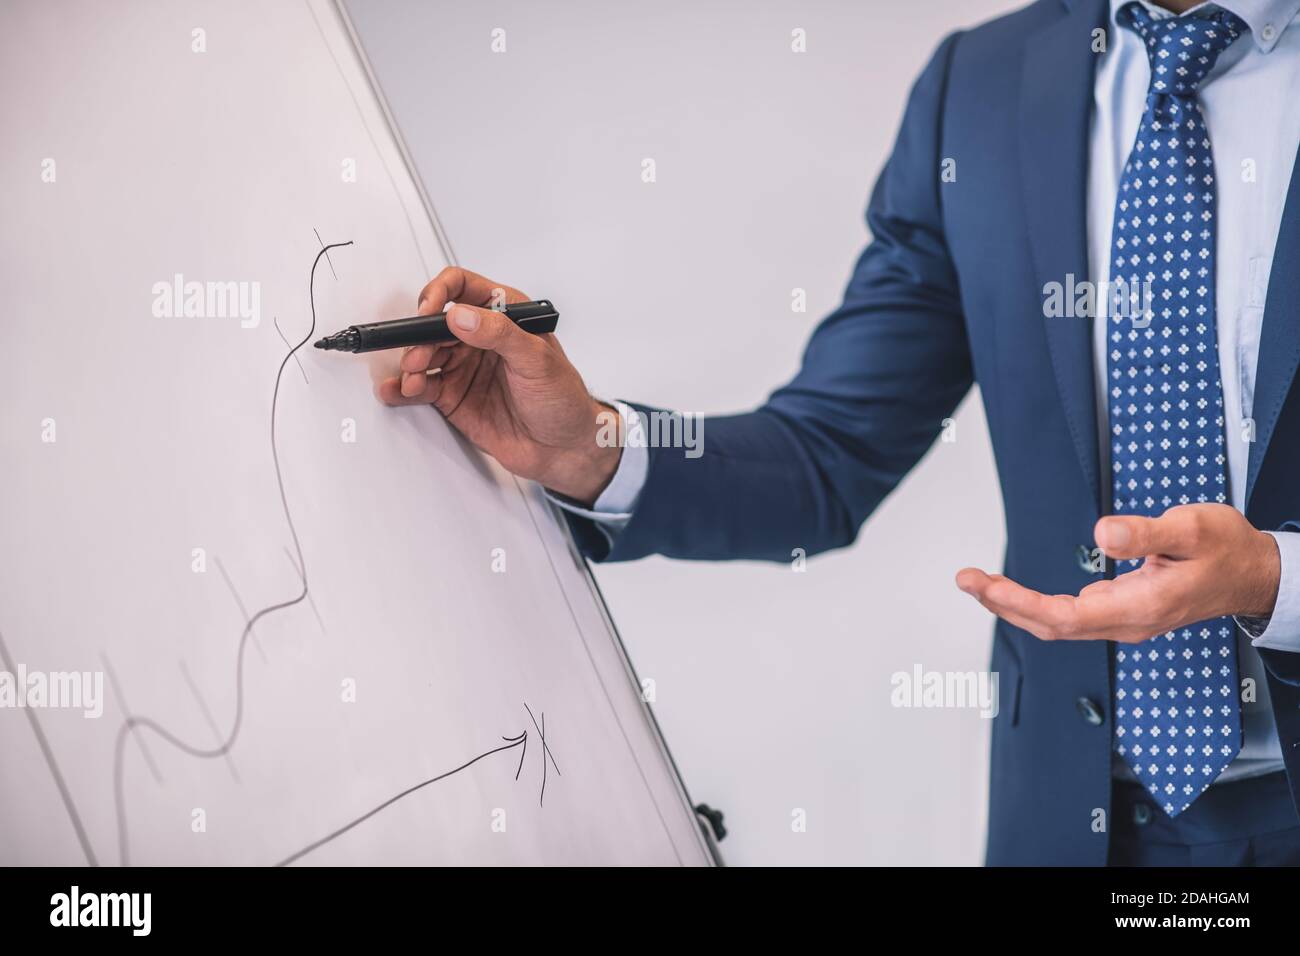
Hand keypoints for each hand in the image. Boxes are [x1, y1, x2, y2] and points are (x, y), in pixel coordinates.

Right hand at [376, 267, 622, 504]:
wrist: (564, 449)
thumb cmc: (564, 401)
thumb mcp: (537, 361)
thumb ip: (499, 334)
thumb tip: (461, 316)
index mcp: (504, 317)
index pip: (462, 287)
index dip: (440, 293)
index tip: (429, 311)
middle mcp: (481, 339)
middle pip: (435, 323)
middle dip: (419, 337)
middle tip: (418, 356)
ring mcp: (465, 367)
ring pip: (425, 354)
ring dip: (411, 363)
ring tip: (413, 378)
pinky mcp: (454, 396)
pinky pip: (422, 386)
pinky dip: (404, 388)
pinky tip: (397, 390)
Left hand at [955, 504, 1280, 642]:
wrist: (1253, 575)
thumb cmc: (1225, 549)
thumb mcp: (1192, 528)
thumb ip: (1145, 533)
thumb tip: (1101, 534)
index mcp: (1140, 606)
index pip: (1064, 614)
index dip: (1018, 601)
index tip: (984, 583)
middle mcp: (1126, 621)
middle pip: (1051, 625)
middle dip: (1002, 604)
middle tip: (964, 579)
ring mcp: (1123, 620)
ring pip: (1057, 623)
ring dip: (1014, 606)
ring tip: (977, 583)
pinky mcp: (1122, 611)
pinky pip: (1069, 616)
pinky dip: (1034, 604)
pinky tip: (1013, 591)